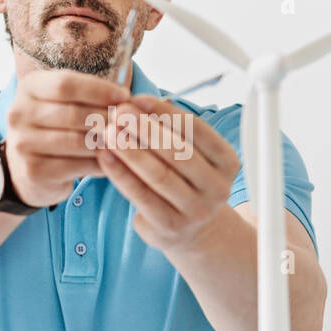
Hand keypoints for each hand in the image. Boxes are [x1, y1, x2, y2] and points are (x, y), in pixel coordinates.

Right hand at [3, 69, 130, 207]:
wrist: (26, 168)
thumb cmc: (55, 128)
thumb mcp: (66, 103)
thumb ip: (92, 97)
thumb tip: (131, 100)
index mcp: (29, 88)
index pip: (66, 84)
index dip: (99, 90)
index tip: (124, 96)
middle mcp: (19, 113)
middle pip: (72, 113)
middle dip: (106, 118)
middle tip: (129, 123)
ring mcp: (23, 143)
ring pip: (76, 141)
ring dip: (105, 142)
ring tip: (124, 141)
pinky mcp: (33, 170)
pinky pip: (75, 165)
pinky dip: (98, 164)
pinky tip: (111, 161)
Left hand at [97, 94, 241, 252]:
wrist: (194, 231)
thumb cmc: (186, 181)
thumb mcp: (191, 154)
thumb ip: (171, 131)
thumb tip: (136, 104)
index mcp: (227, 161)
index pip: (196, 130)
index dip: (166, 112)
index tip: (138, 99)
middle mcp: (217, 187)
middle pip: (178, 152)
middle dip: (145, 129)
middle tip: (118, 113)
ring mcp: (196, 210)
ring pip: (159, 175)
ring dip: (130, 150)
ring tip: (108, 132)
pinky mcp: (170, 226)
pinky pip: (141, 195)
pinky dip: (120, 174)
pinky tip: (104, 156)